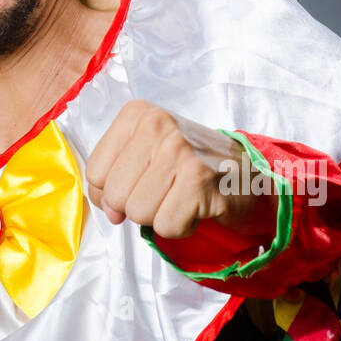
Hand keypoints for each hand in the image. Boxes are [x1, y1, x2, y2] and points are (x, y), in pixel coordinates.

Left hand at [84, 99, 274, 239]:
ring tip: (181, 196)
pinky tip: (195, 206)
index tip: (139, 184)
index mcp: (136, 114)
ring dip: (159, 216)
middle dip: (136, 205)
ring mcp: (179, 150)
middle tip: (165, 191)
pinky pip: (166, 226)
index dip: (111, 191)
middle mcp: (156, 125)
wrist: (246, 171)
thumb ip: (112, 178)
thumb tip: (109, 211)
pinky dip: (181, 226)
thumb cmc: (189, 163)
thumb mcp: (143, 154)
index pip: (94, 172)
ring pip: (138, 212)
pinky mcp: (199, 179)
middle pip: (115, 195)